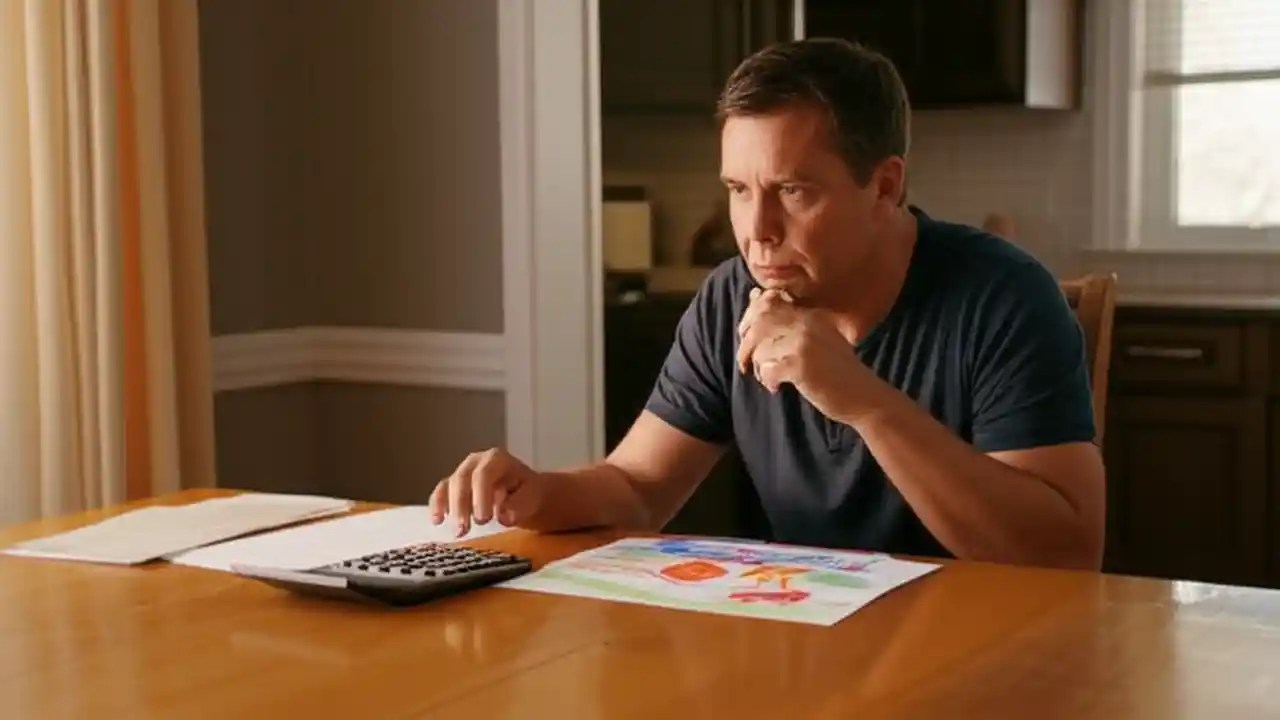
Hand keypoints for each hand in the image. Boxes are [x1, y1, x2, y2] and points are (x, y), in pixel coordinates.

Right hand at [430, 448, 544, 535]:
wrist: (526, 493)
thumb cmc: (528, 493)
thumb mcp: (533, 497)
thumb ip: (521, 505)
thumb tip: (504, 516)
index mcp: (497, 459)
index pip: (483, 474)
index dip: (480, 496)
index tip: (482, 520)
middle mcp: (476, 462)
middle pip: (462, 479)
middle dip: (462, 505)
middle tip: (465, 529)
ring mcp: (464, 472)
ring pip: (450, 485)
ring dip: (451, 509)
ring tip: (458, 532)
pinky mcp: (455, 486)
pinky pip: (441, 492)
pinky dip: (437, 505)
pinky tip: (437, 521)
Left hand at [736, 288, 882, 421]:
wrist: (863, 397)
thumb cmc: (835, 370)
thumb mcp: (815, 337)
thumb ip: (786, 318)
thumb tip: (754, 295)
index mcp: (809, 314)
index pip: (767, 303)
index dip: (749, 319)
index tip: (746, 338)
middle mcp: (807, 323)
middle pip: (759, 323)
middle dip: (746, 344)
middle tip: (746, 363)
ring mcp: (804, 343)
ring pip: (760, 348)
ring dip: (758, 367)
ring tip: (769, 378)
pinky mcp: (801, 366)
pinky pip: (767, 368)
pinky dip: (767, 380)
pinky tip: (777, 387)